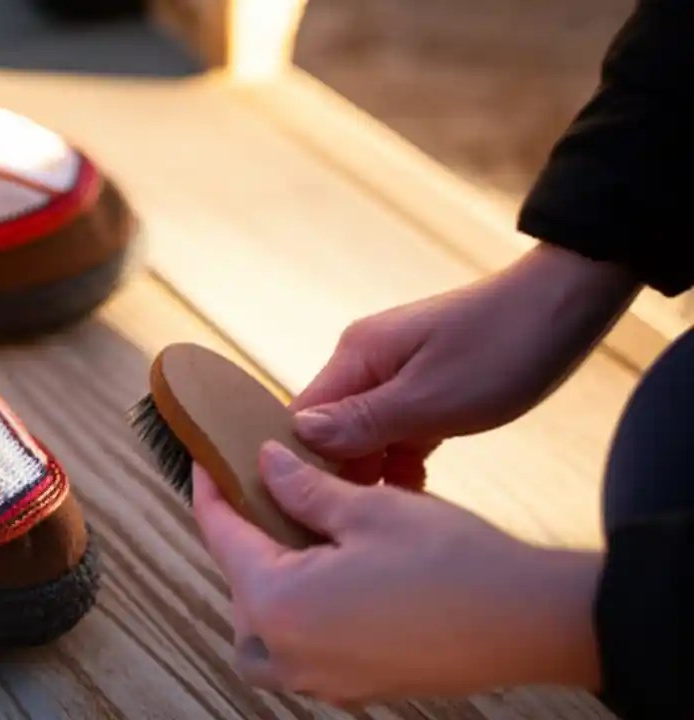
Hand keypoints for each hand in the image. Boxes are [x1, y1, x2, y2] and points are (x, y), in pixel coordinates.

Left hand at [192, 442, 601, 707]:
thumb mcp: (368, 509)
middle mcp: (290, 654)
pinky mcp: (357, 687)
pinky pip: (301, 653)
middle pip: (238, 589)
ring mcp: (323, 680)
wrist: (531, 624)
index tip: (205, 461)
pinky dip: (301, 616)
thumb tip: (267, 466)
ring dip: (266, 586)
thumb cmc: (453, 564)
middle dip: (243, 539)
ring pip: (262, 633)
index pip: (222, 537)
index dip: (212, 492)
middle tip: (264, 493)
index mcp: (279, 605)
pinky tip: (335, 575)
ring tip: (298, 539)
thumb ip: (303, 489)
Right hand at [291, 243, 638, 487]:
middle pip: (329, 428)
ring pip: (364, 432)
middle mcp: (365, 359)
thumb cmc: (505, 346)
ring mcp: (395, 370)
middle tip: (366, 518)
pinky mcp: (425, 382)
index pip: (302, 418)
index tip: (321, 508)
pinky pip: (396, 427)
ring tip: (397, 509)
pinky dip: (403, 456)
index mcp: (357, 356)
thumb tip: (297, 436)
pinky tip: (418, 484)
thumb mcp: (433, 398)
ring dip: (376, 467)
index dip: (305, 464)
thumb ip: (362, 421)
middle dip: (342, 471)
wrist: (568, 302)